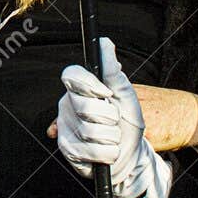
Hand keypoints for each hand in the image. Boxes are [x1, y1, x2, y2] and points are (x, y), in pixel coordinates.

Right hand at [56, 39, 171, 197]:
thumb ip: (112, 71)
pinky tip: (107, 152)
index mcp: (80, 89)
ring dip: (112, 137)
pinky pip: (90, 151)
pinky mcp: (68, 151)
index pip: (71, 75)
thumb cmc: (127, 122)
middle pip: (84, 106)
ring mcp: (65, 129)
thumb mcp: (125, 95)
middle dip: (109, 116)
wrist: (132, 154)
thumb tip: (105, 43)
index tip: (107, 93)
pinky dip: (107, 153)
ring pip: (89, 131)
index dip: (90, 84)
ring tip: (113, 138)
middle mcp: (68, 106)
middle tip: (114, 120)